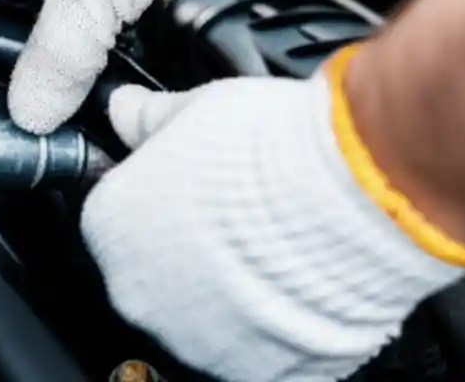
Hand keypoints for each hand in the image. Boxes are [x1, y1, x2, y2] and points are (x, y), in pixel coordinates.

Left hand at [81, 71, 464, 381]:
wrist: (355, 192)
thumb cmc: (272, 148)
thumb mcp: (195, 108)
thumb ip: (147, 118)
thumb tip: (122, 109)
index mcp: (110, 228)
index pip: (119, 215)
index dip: (161, 195)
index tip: (191, 183)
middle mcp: (138, 295)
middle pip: (155, 270)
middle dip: (190, 246)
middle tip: (240, 213)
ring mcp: (194, 341)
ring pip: (201, 315)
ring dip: (227, 289)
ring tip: (276, 244)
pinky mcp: (253, 370)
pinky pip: (252, 349)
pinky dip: (270, 325)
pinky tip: (298, 281)